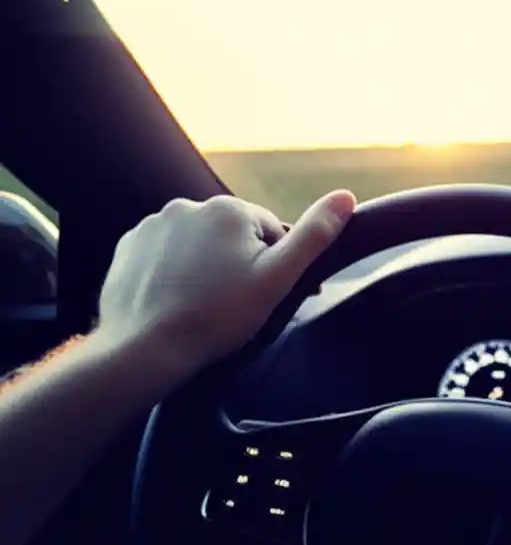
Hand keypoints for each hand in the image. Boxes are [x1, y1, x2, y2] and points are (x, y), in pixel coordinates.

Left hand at [97, 191, 355, 382]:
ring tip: (204, 304)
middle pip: (233, 236)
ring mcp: (154, 225)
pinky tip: (177, 299)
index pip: (271, 233)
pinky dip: (174, 271)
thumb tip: (346, 197)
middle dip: (240, 263)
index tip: (266, 295)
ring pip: (199, 244)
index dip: (275, 266)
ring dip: (207, 266)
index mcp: (230, 210)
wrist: (146, 347)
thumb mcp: (278, 278)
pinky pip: (165, 253)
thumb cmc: (218, 316)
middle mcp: (189, 206)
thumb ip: (315, 235)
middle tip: (236, 305)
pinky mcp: (130, 246)